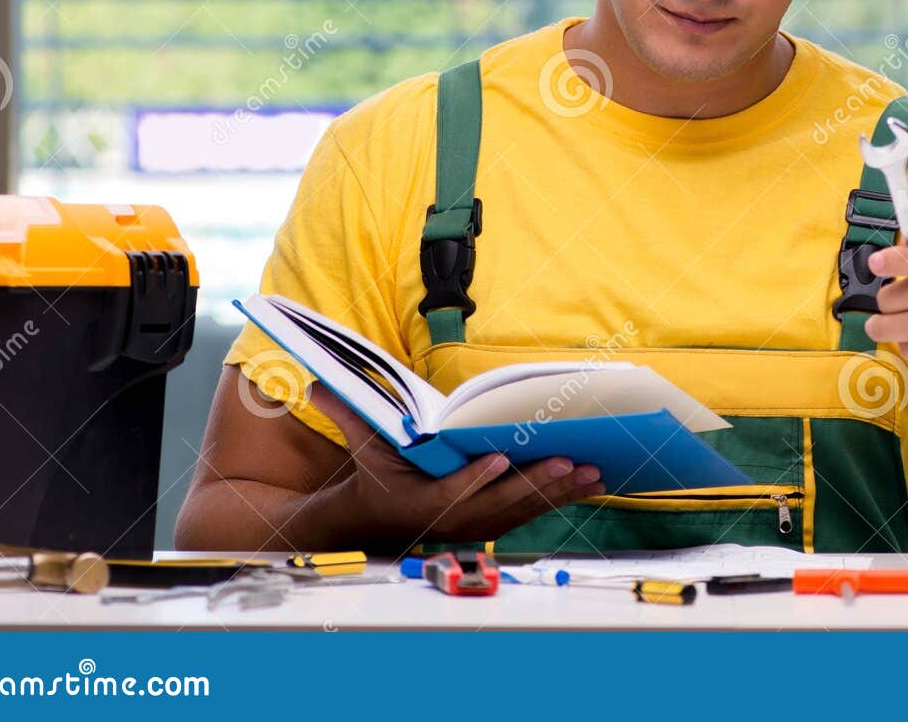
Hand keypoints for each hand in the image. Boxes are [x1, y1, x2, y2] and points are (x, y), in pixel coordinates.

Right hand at [308, 387, 606, 545]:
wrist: (378, 522)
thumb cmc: (376, 476)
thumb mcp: (361, 445)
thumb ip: (346, 413)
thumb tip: (315, 382)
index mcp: (419, 502)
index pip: (449, 492)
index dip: (473, 479)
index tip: (497, 459)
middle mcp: (453, 519)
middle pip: (499, 504)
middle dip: (535, 484)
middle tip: (568, 461)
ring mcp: (477, 524)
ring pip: (523, 510)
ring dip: (559, 493)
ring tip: (592, 471)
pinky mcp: (495, 521)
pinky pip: (532, 511)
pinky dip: (562, 498)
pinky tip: (591, 482)